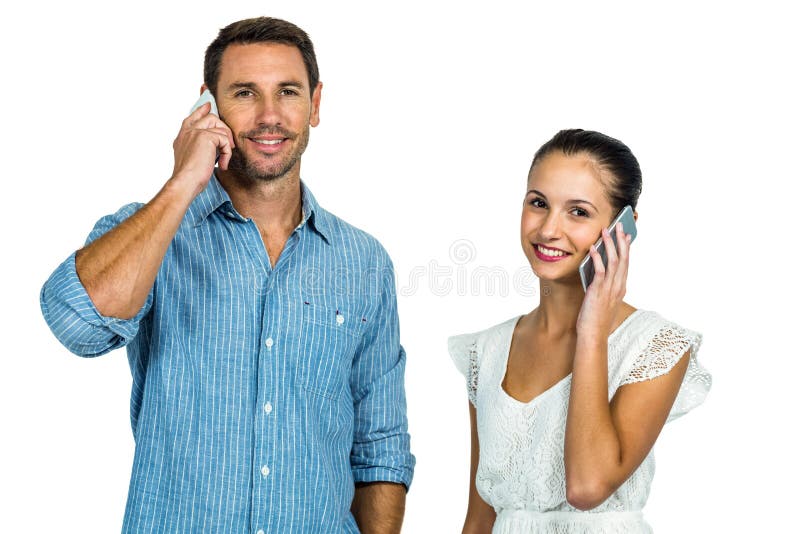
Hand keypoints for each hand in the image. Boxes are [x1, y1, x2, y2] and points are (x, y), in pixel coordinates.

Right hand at [170, 102, 234, 195]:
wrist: (185, 181)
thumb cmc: (189, 177)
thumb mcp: (193, 159)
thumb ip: (200, 148)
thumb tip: (215, 144)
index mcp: (182, 136)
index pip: (192, 117)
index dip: (201, 110)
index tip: (208, 105)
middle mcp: (188, 131)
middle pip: (210, 117)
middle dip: (224, 128)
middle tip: (229, 144)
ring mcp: (196, 132)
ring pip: (220, 127)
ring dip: (226, 144)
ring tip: (224, 159)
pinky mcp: (206, 136)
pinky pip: (224, 139)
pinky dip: (227, 153)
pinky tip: (222, 164)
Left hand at [576, 222, 631, 339]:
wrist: (593, 335)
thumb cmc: (596, 319)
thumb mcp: (603, 299)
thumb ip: (604, 285)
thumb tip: (598, 270)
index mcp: (620, 288)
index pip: (626, 264)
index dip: (627, 248)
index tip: (627, 235)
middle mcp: (618, 286)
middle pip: (623, 259)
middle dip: (621, 241)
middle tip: (619, 225)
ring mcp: (609, 289)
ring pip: (614, 261)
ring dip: (610, 244)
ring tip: (606, 231)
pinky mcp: (598, 292)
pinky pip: (599, 271)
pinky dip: (597, 258)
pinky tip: (593, 248)